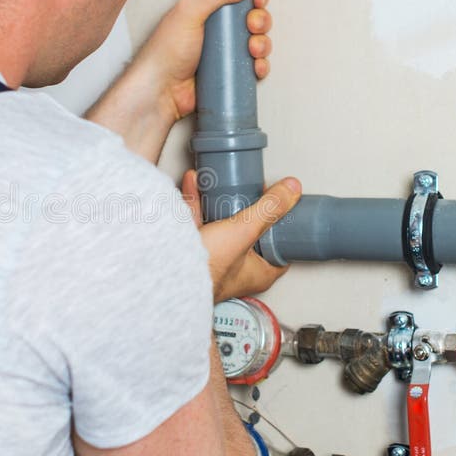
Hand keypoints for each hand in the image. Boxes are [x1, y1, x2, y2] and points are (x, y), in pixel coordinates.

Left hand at [134, 0, 272, 122]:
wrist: (162, 91)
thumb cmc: (166, 54)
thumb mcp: (188, 12)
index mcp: (205, 8)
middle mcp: (216, 27)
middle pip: (252, 16)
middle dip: (260, 19)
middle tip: (252, 25)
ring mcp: (224, 50)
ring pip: (256, 41)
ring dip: (262, 43)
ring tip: (252, 48)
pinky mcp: (229, 71)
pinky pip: (253, 66)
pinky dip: (260, 65)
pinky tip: (255, 66)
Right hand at [181, 171, 300, 302]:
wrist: (164, 273)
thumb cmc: (206, 270)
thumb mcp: (245, 231)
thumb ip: (269, 209)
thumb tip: (291, 190)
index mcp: (259, 272)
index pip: (282, 249)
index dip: (283, 226)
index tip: (281, 207)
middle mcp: (238, 269)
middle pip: (252, 234)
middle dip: (248, 208)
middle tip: (252, 192)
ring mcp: (215, 259)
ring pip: (223, 226)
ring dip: (220, 202)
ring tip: (222, 182)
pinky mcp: (193, 251)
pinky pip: (198, 223)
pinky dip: (196, 203)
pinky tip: (193, 185)